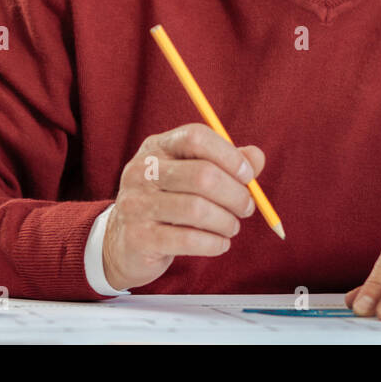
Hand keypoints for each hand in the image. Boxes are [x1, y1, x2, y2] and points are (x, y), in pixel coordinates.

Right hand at [102, 123, 264, 291]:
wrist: (124, 242)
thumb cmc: (167, 202)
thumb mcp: (191, 175)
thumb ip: (225, 163)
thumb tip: (256, 157)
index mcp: (157, 147)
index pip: (196, 137)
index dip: (229, 155)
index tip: (248, 175)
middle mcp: (141, 171)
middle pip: (202, 175)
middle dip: (235, 195)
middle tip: (246, 208)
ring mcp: (137, 204)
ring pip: (197, 209)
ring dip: (226, 221)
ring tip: (232, 227)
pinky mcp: (139, 237)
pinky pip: (188, 239)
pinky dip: (214, 243)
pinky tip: (220, 243)